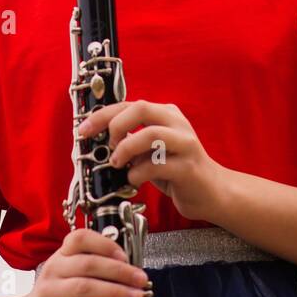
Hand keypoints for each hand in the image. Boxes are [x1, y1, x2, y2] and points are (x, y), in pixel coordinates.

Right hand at [11, 227, 152, 296]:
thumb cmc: (57, 294)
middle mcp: (54, 270)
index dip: (105, 244)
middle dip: (120, 271)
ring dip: (115, 292)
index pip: (80, 238)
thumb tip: (132, 273)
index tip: (126, 256)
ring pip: (84, 287)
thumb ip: (95, 268)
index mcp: (62, 255)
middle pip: (88, 263)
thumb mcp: (71, 274)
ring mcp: (49, 293)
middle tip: (141, 280)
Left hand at [76, 99, 226, 222]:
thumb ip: (132, 139)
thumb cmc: (176, 170)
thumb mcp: (152, 150)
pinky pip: (156, 166)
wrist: (212, 191)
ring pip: (151, 134)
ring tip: (118, 163)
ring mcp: (185, 144)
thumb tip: (97, 140)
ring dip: (126, 149)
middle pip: (141, 109)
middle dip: (115, 126)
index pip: (130, 104)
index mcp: (166, 114)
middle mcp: (177, 124)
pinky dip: (137, 173)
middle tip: (108, 146)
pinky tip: (134, 180)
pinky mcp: (188, 168)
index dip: (102, 115)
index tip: (84, 130)